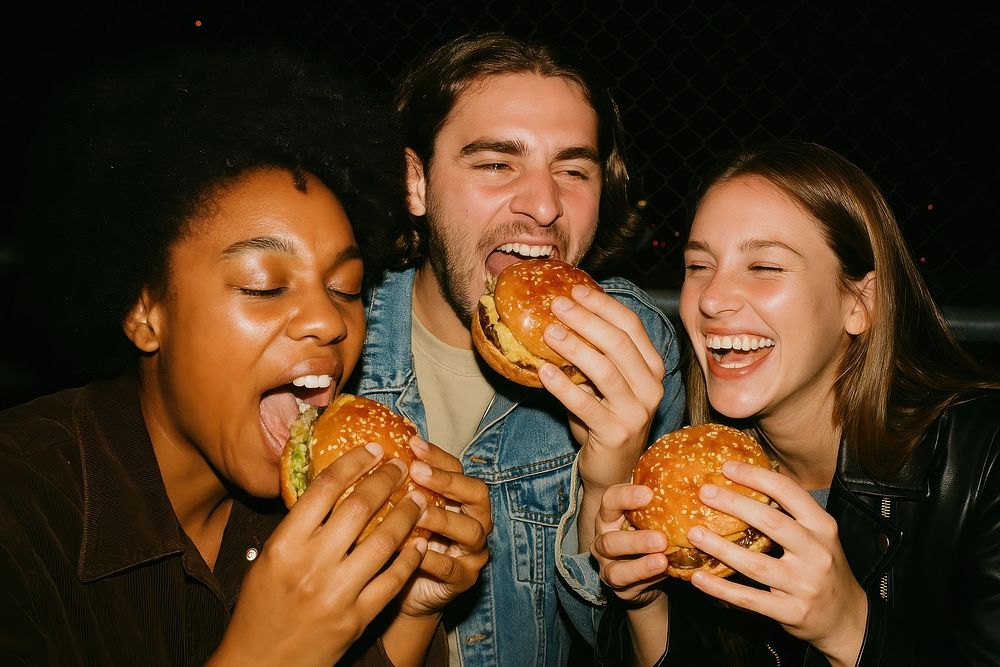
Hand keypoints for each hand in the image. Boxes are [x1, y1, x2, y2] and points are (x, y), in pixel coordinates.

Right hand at [210, 443, 426, 666]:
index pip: (325, 487)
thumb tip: (333, 484)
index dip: (354, 462)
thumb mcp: (269, 560)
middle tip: (401, 467)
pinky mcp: (358, 618)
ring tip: (419, 498)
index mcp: (285, 544)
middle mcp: (312, 564)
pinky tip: (420, 541)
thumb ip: (299, 526)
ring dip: (407, 514)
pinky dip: (411, 556)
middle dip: (387, 480)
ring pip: (385, 540)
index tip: (372, 449)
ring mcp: (338, 593)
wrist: (261, 666)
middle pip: (360, 507)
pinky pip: (394, 579)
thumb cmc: (261, 610)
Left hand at [396, 435, 492, 617]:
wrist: (406, 593)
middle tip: (418, 472)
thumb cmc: (402, 543)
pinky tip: (410, 548)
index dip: (438, 456)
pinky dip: (431, 557)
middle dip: (447, 481)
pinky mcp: (465, 580)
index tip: (412, 443)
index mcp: (461, 498)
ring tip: (417, 511)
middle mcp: (475, 520)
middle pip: (477, 493)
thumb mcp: (401, 512)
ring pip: (470, 530)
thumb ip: (399, 488)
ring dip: (442, 518)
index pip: (458, 468)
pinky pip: (452, 567)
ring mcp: (474, 552)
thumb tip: (369, 453)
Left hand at [539, 284, 664, 492]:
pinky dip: (562, 386)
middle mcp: (651, 387)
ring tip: (548, 332)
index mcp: (652, 367)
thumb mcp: (605, 383)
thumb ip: (594, 353)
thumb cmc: (605, 420)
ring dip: (574, 347)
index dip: (603, 305)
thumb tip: (560, 314)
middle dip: (586, 319)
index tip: (575, 289)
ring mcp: (636, 411)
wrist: (612, 471)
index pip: (631, 326)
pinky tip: (543, 371)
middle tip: (556, 305)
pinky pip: (586, 404)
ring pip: (605, 369)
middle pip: (619, 342)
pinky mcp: (616, 433)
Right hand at [591, 483, 670, 664]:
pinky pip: (627, 582)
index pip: (610, 501)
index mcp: (610, 516)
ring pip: (615, 568)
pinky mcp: (617, 585)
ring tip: (662, 560)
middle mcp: (603, 539)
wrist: (644, 574)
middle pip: (609, 539)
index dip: (626, 496)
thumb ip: (663, 503)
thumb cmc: (651, 534)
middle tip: (661, 538)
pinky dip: (644, 577)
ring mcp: (607, 564)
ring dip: (640, 564)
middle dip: (634, 540)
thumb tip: (701, 482)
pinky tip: (663, 571)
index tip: (649, 493)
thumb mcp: (652, 518)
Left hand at [688, 461, 866, 666]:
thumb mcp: (818, 536)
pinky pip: (749, 599)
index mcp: (823, 527)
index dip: (757, 477)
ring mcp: (805, 585)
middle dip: (734, 504)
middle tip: (704, 492)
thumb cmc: (823, 567)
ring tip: (694, 533)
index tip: (727, 467)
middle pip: (771, 522)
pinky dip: (721, 588)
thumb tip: (743, 483)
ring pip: (755, 563)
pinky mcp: (792, 612)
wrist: (848, 617)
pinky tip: (699, 578)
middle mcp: (817, 553)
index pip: (789, 493)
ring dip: (720, 548)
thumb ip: (790, 514)